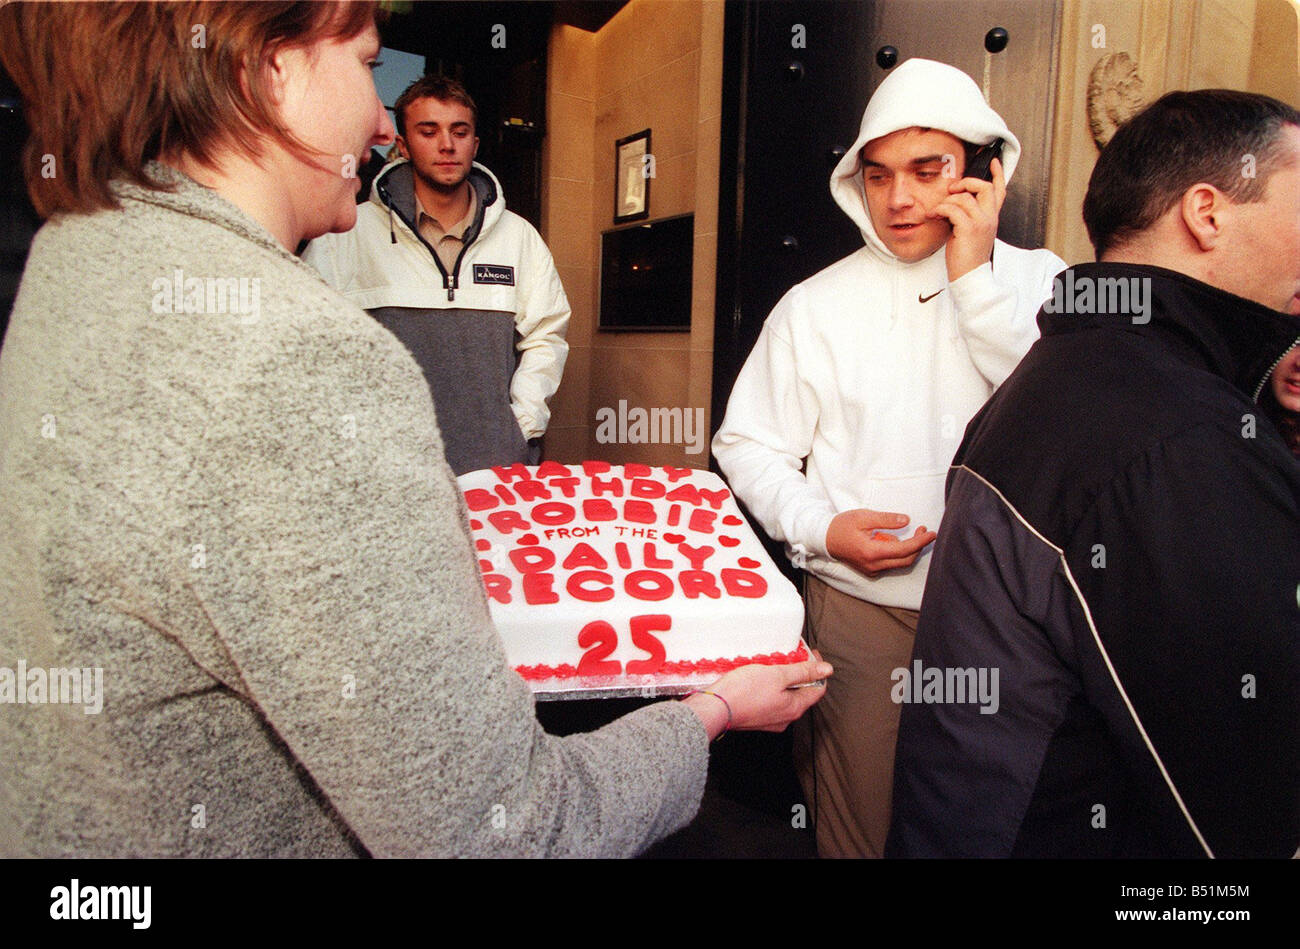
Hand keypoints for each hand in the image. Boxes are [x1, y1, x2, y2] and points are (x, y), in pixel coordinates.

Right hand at [683, 656, 832, 738]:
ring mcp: (769, 720)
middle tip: (789, 656)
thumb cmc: (743, 691)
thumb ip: (802, 672)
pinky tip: (757, 677)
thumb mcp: (777, 675)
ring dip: (781, 680)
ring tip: (771, 664)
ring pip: (784, 697)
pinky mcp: (755, 718)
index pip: (818, 689)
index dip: (817, 670)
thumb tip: (827, 670)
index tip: (810, 654)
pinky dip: (768, 688)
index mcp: (794, 708)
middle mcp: (785, 718)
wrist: (715, 708)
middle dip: (798, 673)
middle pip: (801, 693)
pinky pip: (769, 701)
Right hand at [825, 508, 936, 576]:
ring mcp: (872, 570)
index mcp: (872, 552)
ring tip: (896, 531)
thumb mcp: (863, 517)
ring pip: (899, 562)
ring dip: (905, 548)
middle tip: (922, 530)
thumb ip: (886, 519)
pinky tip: (886, 540)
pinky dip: (895, 552)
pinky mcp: (870, 570)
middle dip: (917, 545)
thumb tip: (907, 520)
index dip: (921, 541)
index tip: (931, 533)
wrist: (824, 539)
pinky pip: (890, 563)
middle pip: (906, 560)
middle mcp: (874, 565)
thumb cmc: (842, 526)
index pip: (904, 549)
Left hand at [930, 156, 1005, 281]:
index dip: (998, 174)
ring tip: (937, 211)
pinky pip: (953, 209)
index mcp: (992, 218)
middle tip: (952, 188)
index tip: (994, 161)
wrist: (970, 276)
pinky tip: (934, 216)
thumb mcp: (971, 232)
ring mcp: (981, 222)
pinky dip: (940, 210)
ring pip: (963, 198)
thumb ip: (969, 216)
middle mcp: (990, 217)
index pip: (1000, 191)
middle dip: (966, 182)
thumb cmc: (967, 256)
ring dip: (946, 202)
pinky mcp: (968, 228)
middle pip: (984, 187)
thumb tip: (956, 201)